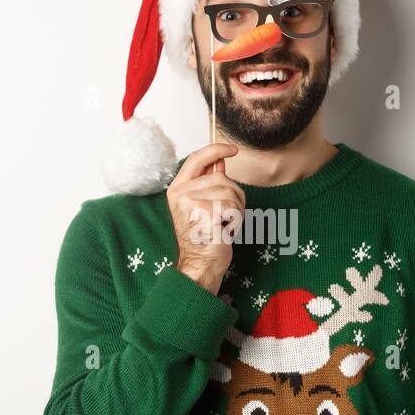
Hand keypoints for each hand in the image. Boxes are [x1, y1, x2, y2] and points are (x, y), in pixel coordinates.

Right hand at [165, 143, 244, 294]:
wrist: (201, 265)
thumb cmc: (204, 239)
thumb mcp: (205, 206)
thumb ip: (210, 182)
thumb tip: (220, 161)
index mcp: (177, 189)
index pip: (197, 158)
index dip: (216, 149)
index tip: (232, 149)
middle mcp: (180, 192)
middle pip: (221, 178)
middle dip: (234, 196)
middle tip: (226, 217)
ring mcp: (191, 201)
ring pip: (231, 192)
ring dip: (236, 210)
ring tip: (223, 225)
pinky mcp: (204, 211)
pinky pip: (234, 206)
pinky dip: (236, 221)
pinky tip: (225, 231)